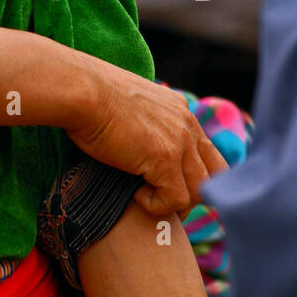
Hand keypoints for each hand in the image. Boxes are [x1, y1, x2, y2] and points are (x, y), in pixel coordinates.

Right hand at [65, 60, 226, 217]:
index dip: (192, 174)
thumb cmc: (90, 97)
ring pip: (197, 192)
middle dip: (193, 193)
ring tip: (142, 192)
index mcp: (180, 109)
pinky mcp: (165, 160)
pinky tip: (133, 193)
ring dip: (171, 201)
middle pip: (214, 175)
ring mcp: (179, 142)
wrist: (81, 91)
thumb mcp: (129, 105)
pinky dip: (155, 205)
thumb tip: (139, 140)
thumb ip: (146, 120)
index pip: (206, 151)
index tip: (167, 184)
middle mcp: (187, 124)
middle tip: (162, 198)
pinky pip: (175, 201)